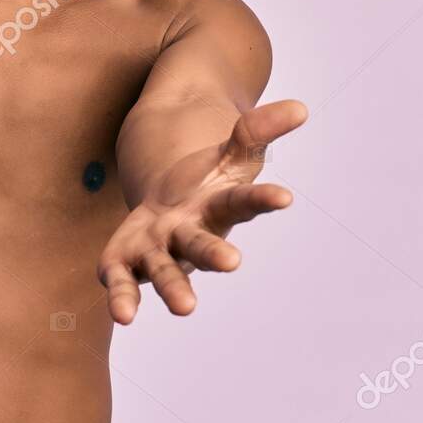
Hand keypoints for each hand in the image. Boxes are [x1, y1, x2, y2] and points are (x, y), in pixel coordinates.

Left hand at [97, 99, 307, 323]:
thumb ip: (257, 130)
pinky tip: (122, 314)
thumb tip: (300, 108)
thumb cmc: (205, 181)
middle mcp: (191, 234)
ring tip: (185, 309)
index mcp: (218, 206)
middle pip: (203, 244)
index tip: (284, 197)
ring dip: (174, 287)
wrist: (166, 202)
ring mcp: (160, 249)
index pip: (243, 200)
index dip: (262, 198)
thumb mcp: (228, 151)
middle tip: (232, 263)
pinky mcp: (127, 258)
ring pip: (166, 269)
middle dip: (215, 252)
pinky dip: (122, 294)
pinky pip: (122, 277)